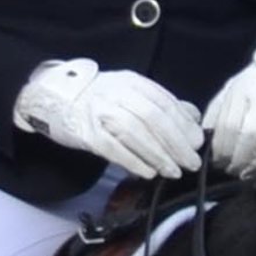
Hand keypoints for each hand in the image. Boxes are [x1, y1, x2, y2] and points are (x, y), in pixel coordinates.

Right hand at [14, 60, 202, 179]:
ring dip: (158, 155)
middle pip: (153, 118)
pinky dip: (134, 161)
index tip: (198, 142)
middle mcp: (117, 94)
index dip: (184, 124)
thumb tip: (193, 118)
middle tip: (191, 162)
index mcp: (132, 82)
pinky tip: (148, 172)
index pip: (164, 102)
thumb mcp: (132, 93)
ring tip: (173, 171)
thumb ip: (161, 104)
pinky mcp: (87, 133)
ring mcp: (100, 112)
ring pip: (135, 133)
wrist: (58, 99)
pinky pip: (114, 149)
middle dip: (176, 143)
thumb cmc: (102, 100)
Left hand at [203, 51, 255, 176]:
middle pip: (251, 135)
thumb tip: (206, 139)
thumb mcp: (229, 90)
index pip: (230, 125)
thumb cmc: (253, 84)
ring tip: (245, 172)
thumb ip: (216, 113)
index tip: (218, 161)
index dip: (222, 148)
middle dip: (238, 158)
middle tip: (230, 170)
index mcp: (244, 89)